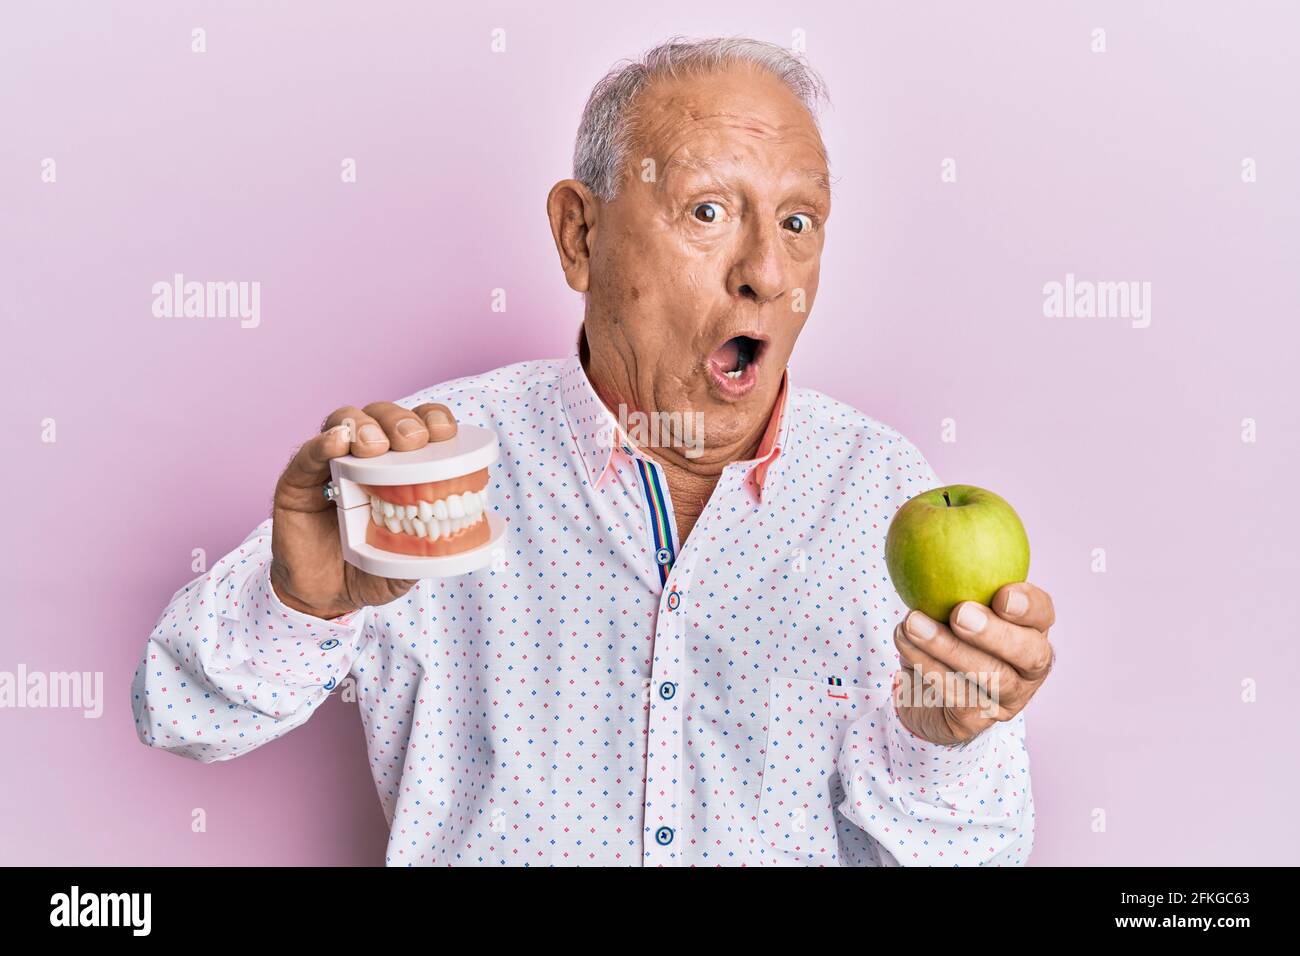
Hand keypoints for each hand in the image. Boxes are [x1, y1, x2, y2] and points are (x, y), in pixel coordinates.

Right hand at [269, 401, 458, 618]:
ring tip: (375, 447)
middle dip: (401, 421)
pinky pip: (307, 455)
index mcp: (400, 467)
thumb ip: (434, 546)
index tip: (446, 433)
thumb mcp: (410, 561)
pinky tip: (337, 444)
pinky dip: (322, 444)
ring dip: (364, 426)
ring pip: (345, 422)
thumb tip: (473, 535)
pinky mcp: (298, 482)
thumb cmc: (371, 571)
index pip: (419, 426)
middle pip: (383, 416)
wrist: (325, 598)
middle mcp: (365, 458)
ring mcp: (330, 465)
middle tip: (413, 442)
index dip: (433, 420)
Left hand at [891, 582, 1055, 745]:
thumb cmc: (945, 631)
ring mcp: (1007, 698)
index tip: (1001, 594)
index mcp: (1031, 629)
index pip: (1043, 613)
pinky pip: (954, 695)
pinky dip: (926, 666)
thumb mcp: (954, 599)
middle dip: (994, 632)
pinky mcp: (977, 720)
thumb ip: (956, 574)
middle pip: (1027, 652)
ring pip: (986, 676)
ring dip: (945, 648)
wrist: (925, 691)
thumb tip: (934, 524)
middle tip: (960, 613)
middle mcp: (1029, 666)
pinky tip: (904, 643)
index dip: (1028, 605)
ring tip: (913, 623)